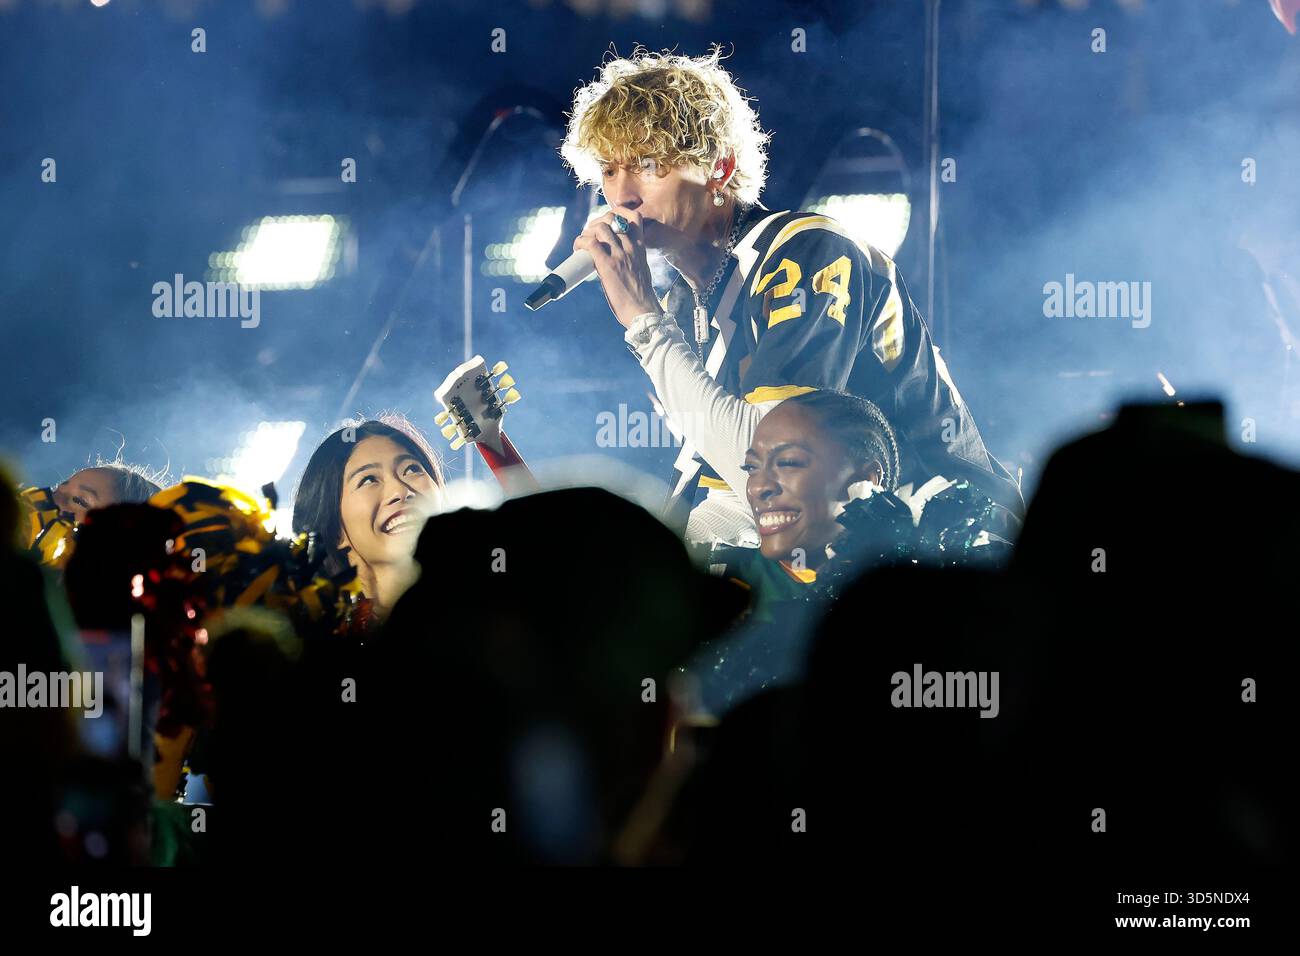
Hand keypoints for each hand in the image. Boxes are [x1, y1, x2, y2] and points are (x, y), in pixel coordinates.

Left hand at [572, 206, 661, 328]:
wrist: (642, 311)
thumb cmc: (640, 295)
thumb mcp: (641, 268)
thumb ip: (631, 257)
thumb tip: (614, 254)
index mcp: (640, 247)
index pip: (634, 216)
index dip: (618, 211)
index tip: (607, 219)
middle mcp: (630, 247)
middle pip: (611, 218)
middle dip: (597, 223)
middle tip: (590, 235)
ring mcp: (619, 255)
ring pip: (600, 228)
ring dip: (587, 233)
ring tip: (583, 244)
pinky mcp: (608, 265)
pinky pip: (590, 244)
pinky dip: (580, 243)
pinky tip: (578, 249)